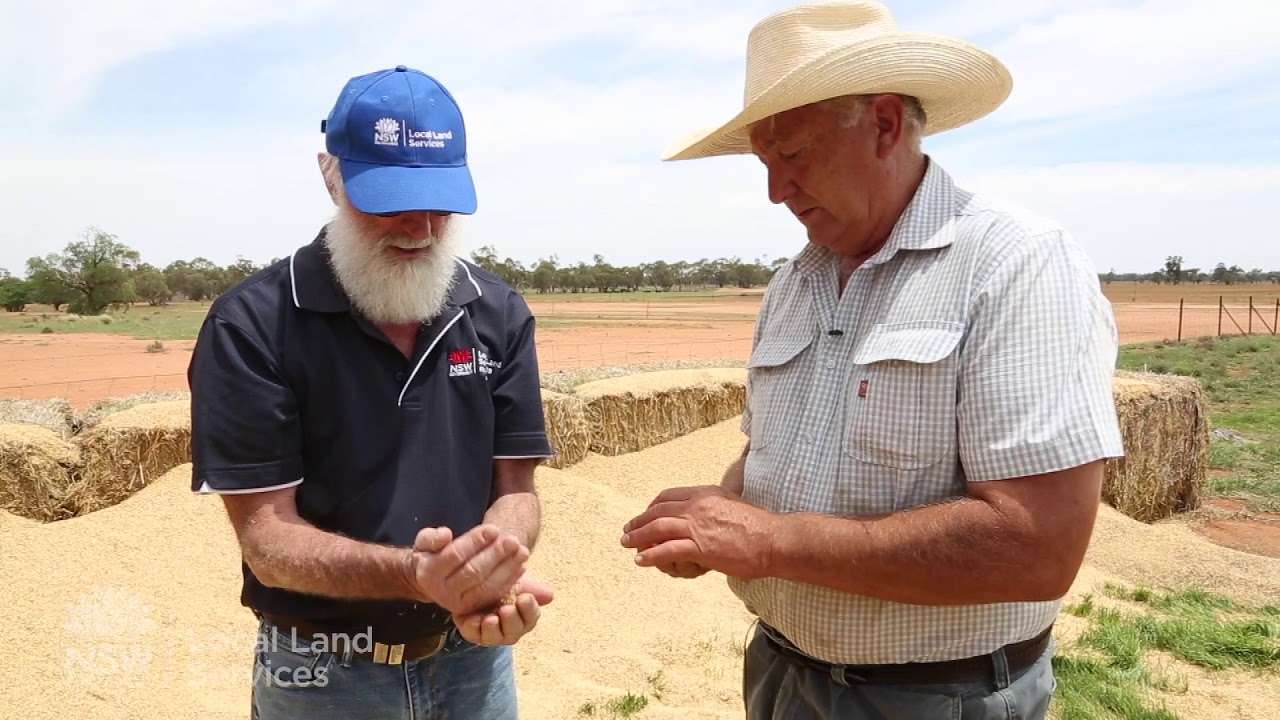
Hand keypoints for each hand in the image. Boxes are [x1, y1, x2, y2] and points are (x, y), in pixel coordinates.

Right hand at [409, 525, 528, 614]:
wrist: (429, 580)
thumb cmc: (431, 555)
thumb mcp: (424, 542)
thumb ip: (432, 537)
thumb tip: (446, 534)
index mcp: (429, 572)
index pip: (455, 555)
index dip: (475, 542)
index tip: (494, 529)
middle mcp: (442, 591)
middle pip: (473, 572)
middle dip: (496, 555)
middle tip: (513, 540)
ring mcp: (457, 603)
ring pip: (485, 586)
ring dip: (507, 569)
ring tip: (522, 552)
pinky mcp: (471, 609)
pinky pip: (492, 596)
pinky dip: (508, 582)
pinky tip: (521, 567)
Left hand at [452, 572, 553, 645]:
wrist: (475, 581)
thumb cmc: (502, 582)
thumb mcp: (517, 580)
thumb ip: (532, 587)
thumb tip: (550, 595)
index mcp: (524, 616)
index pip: (531, 616)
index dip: (529, 609)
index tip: (525, 597)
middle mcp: (509, 628)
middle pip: (514, 630)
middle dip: (511, 620)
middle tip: (507, 609)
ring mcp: (490, 633)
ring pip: (494, 637)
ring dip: (493, 628)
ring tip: (490, 618)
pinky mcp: (472, 632)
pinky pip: (473, 635)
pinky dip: (473, 628)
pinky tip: (472, 618)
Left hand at [620, 485, 776, 579]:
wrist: (774, 540)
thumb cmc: (758, 527)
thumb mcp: (733, 503)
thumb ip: (715, 506)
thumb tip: (707, 514)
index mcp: (705, 493)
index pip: (669, 496)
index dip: (652, 506)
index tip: (645, 514)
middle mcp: (698, 506)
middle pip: (659, 511)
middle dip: (640, 521)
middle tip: (627, 529)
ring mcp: (698, 527)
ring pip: (658, 529)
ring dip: (638, 537)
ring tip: (627, 543)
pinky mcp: (701, 548)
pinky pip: (668, 550)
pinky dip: (651, 555)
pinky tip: (641, 560)